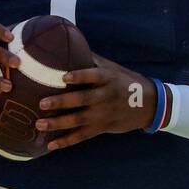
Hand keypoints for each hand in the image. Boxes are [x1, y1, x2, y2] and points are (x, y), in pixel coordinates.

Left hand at [33, 53, 155, 149]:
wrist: (149, 104)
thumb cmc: (126, 82)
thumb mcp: (113, 68)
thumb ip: (92, 60)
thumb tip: (69, 44)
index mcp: (108, 78)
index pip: (93, 75)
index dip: (79, 76)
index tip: (64, 77)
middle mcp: (105, 96)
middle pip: (82, 99)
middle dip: (61, 102)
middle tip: (42, 103)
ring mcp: (103, 114)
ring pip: (78, 120)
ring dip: (57, 123)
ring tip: (39, 124)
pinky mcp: (102, 127)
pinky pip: (82, 136)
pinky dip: (66, 141)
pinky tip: (51, 144)